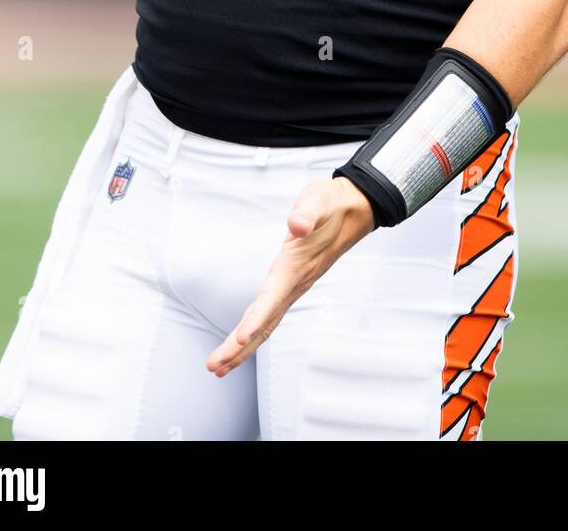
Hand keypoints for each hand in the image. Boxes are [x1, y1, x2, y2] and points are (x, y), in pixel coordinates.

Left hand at [206, 176, 374, 376]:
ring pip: (266, 323)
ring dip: (242, 347)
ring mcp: (294, 286)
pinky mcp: (291, 283)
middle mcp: (295, 282)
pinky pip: (269, 314)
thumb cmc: (332, 204)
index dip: (257, 319)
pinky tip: (242, 341)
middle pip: (265, 322)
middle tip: (213, 366)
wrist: (354, 209)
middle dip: (239, 347)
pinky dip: (253, 330)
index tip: (241, 338)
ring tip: (218, 366)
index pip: (273, 297)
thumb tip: (296, 225)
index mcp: (296, 265)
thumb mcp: (319, 201)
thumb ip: (307, 213)